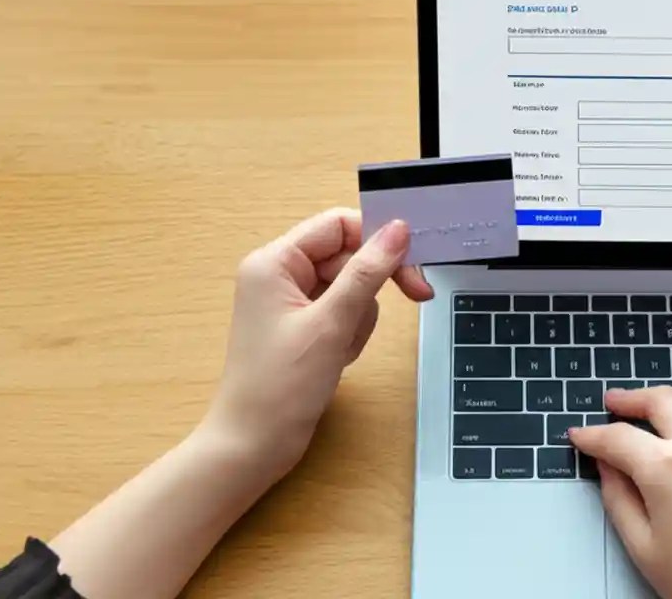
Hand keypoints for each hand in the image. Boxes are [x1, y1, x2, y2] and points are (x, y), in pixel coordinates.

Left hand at [201, 208, 432, 480]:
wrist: (253, 446)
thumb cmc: (283, 385)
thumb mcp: (332, 324)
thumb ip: (368, 272)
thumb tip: (399, 229)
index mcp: (274, 262)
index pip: (338, 226)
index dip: (379, 237)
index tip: (416, 259)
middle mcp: (279, 275)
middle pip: (348, 256)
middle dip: (372, 286)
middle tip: (418, 299)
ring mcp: (290, 303)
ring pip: (351, 287)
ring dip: (360, 316)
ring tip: (343, 349)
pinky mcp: (301, 328)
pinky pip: (342, 313)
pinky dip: (350, 332)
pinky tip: (338, 358)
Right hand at [569, 388, 671, 598]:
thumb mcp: (644, 548)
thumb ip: (618, 500)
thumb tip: (607, 467)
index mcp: (666, 469)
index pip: (617, 437)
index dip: (592, 435)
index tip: (581, 436)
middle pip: (659, 400)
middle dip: (630, 399)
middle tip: (614, 404)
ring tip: (659, 412)